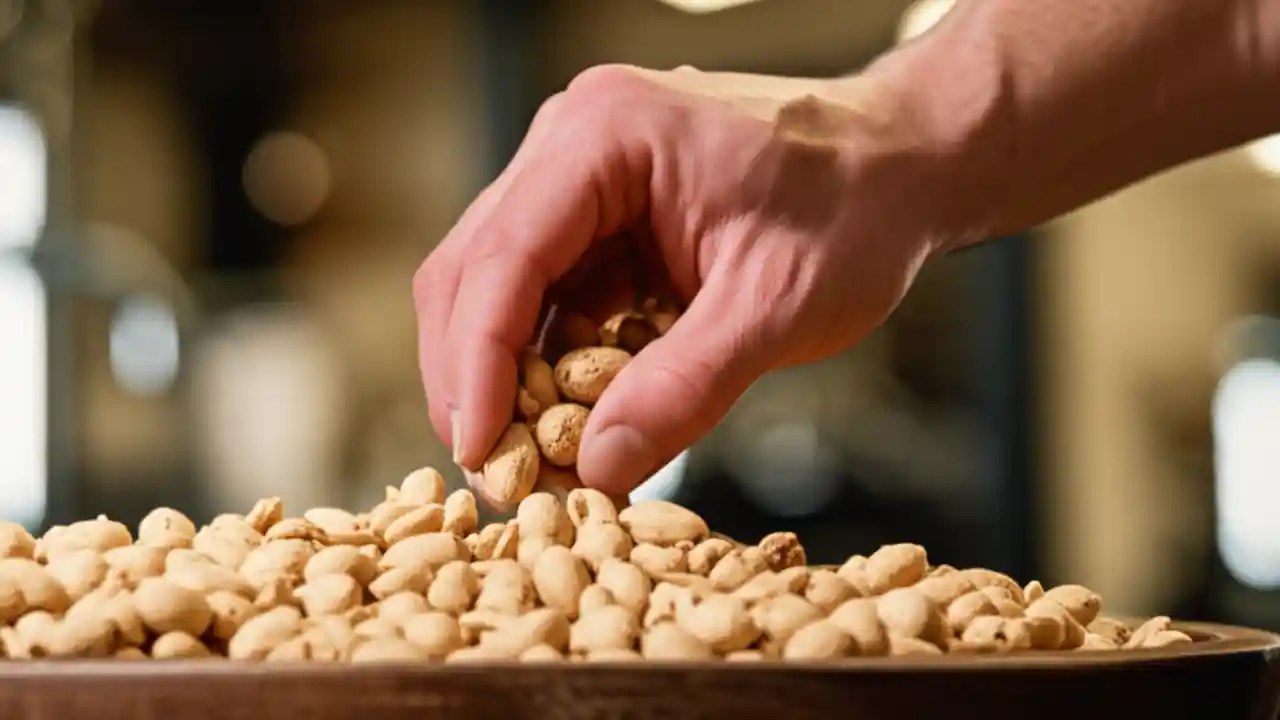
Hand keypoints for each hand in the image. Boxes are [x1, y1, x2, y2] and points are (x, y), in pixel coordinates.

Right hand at [414, 64, 965, 497]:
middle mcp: (573, 142)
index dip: (476, 365)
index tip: (478, 453)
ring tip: (525, 459)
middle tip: (493, 472)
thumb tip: (594, 471)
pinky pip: (547, 295)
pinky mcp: (600, 216)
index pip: (504, 258)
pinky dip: (548, 361)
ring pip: (497, 286)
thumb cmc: (857, 210)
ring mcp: (580, 175)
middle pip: (474, 270)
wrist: (904, 165)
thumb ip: (684, 388)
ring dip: (504, 375)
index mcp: (606, 136)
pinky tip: (568, 416)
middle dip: (473, 377)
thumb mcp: (777, 307)